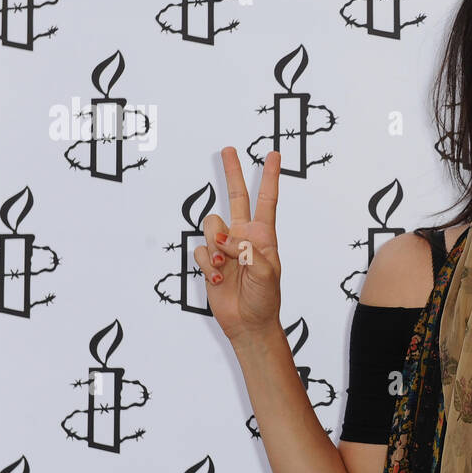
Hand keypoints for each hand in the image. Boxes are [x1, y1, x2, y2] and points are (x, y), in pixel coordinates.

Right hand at [196, 147, 282, 345]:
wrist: (249, 322)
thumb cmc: (265, 299)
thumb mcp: (267, 274)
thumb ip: (247, 252)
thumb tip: (224, 239)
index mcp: (263, 235)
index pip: (266, 200)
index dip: (270, 177)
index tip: (273, 155)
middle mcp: (243, 236)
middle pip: (235, 196)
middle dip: (232, 172)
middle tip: (228, 149)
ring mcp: (224, 247)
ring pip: (211, 225)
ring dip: (215, 244)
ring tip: (224, 265)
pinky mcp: (208, 260)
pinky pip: (198, 250)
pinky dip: (205, 263)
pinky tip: (216, 278)